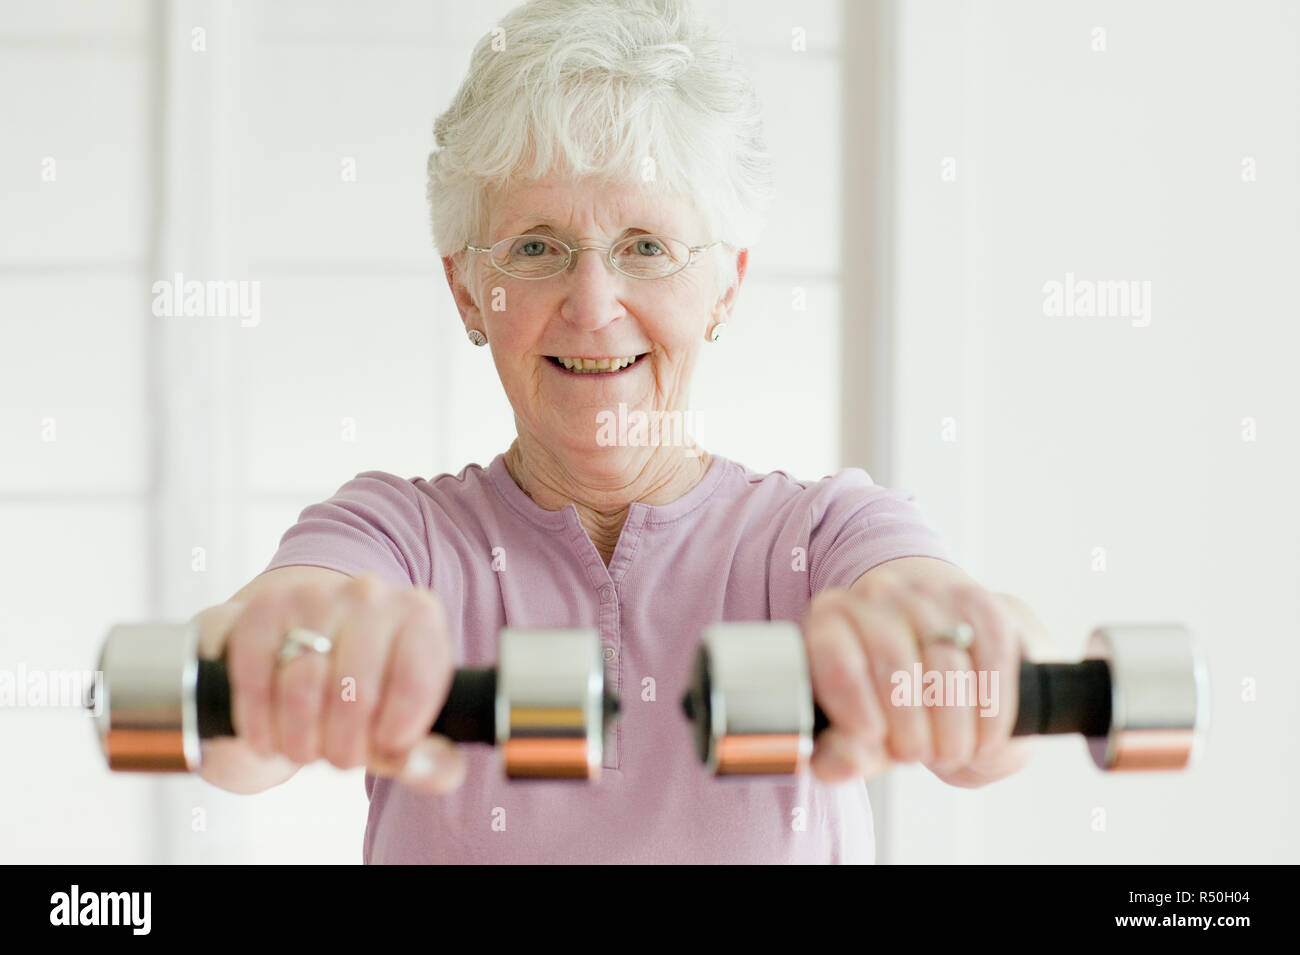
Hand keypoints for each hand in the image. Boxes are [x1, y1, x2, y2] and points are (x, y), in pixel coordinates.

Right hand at [198, 573, 466, 793]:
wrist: (305, 644)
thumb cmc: (368, 691)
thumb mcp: (406, 722)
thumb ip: (429, 759)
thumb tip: (427, 768)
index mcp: (418, 616)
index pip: (415, 681)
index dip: (397, 733)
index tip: (386, 748)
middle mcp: (369, 596)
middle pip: (356, 695)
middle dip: (344, 748)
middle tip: (340, 759)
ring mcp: (313, 597)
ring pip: (303, 692)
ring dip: (300, 742)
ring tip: (304, 751)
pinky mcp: (262, 610)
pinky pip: (255, 681)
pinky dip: (259, 724)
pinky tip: (269, 740)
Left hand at [802, 569, 1033, 786]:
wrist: (944, 660)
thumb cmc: (889, 701)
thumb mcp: (860, 734)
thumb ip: (843, 753)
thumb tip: (843, 762)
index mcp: (831, 619)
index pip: (837, 656)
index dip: (854, 703)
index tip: (873, 739)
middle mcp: (876, 593)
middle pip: (893, 661)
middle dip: (909, 723)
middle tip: (918, 755)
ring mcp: (929, 592)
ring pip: (944, 661)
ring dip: (953, 721)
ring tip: (951, 752)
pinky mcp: (978, 602)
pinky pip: (990, 653)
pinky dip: (992, 705)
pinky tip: (985, 736)